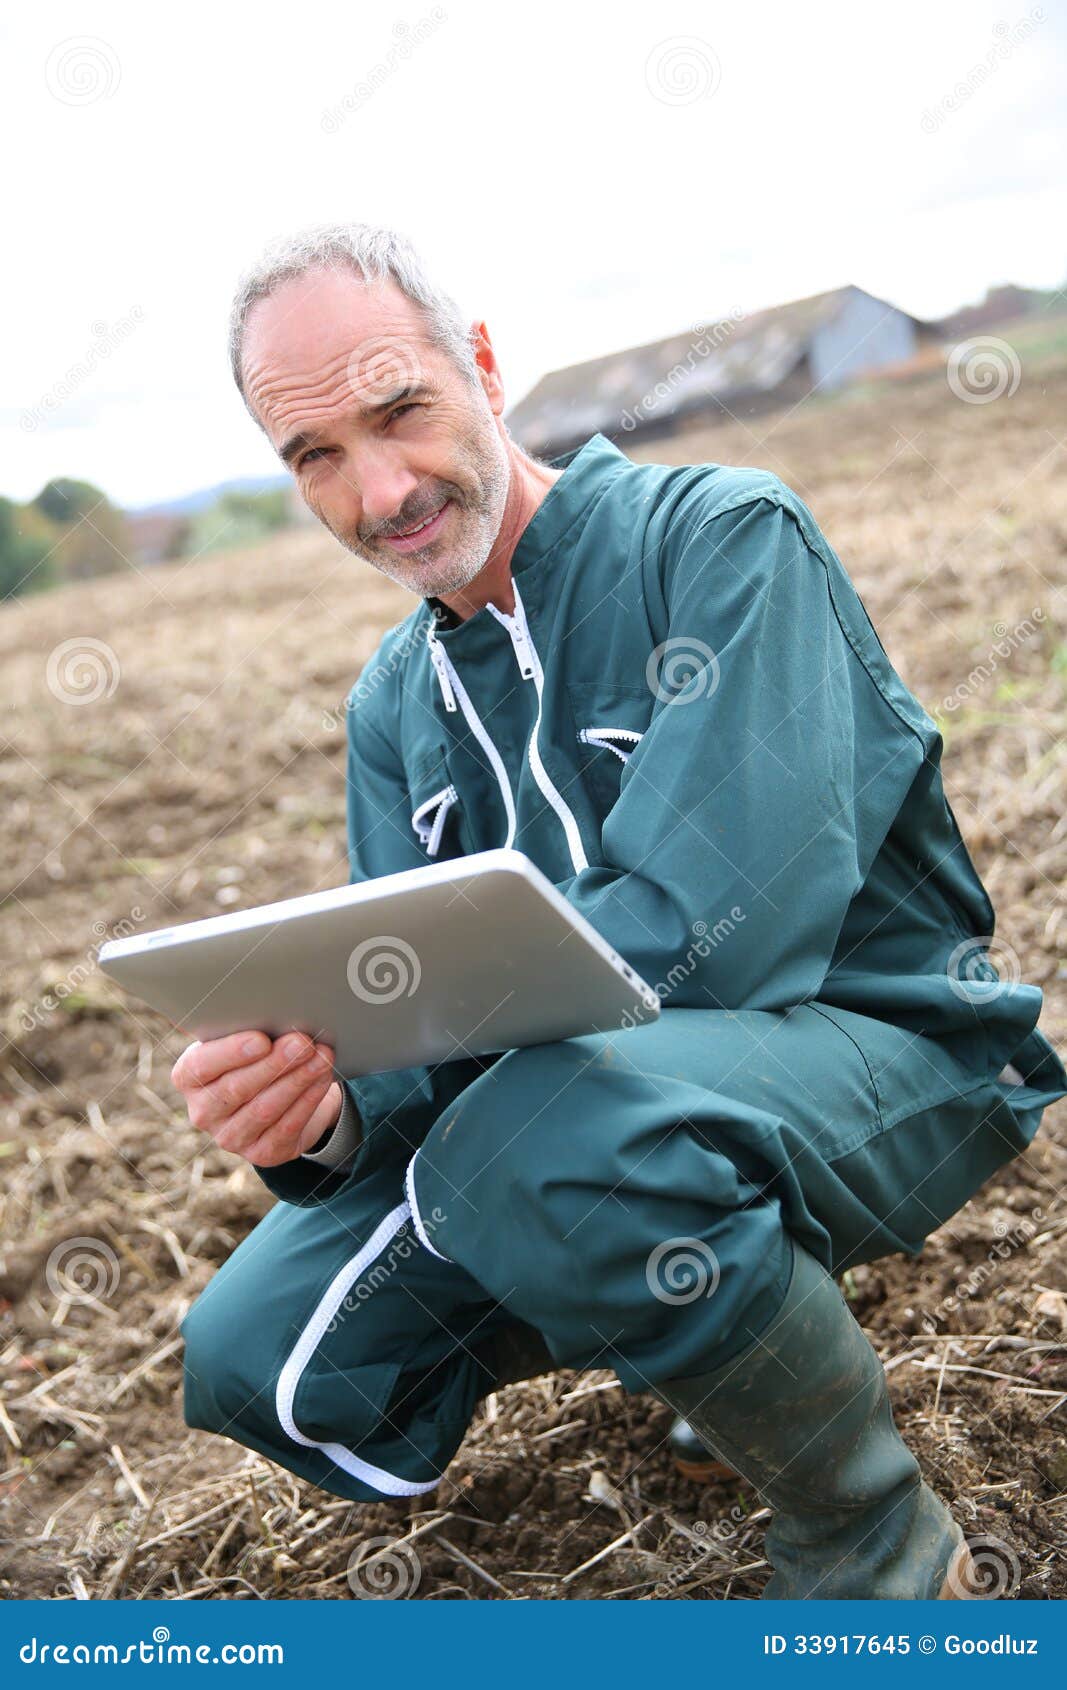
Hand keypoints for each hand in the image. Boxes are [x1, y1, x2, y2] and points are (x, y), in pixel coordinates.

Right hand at [170, 1030, 342, 1166]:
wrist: (275, 1094)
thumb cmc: (254, 1056)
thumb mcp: (241, 1039)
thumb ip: (246, 1030)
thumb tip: (275, 1013)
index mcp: (188, 1077)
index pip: (202, 1067)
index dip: (231, 1053)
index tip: (262, 1039)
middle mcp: (203, 1112)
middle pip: (237, 1088)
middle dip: (275, 1063)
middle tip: (302, 1041)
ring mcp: (230, 1137)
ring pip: (265, 1108)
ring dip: (297, 1080)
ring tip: (321, 1056)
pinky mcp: (260, 1153)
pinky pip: (287, 1126)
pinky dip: (308, 1099)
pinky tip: (322, 1078)